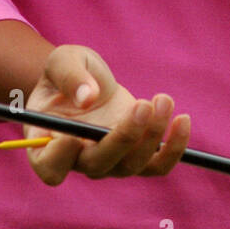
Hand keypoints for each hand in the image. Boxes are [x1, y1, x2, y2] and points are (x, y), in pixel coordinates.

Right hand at [22, 44, 189, 185]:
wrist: (86, 80)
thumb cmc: (65, 72)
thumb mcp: (61, 61)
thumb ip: (69, 75)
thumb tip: (87, 97)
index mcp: (46, 144)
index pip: (50, 167)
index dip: (60, 157)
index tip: (73, 134)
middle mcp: (77, 160)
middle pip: (99, 166)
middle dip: (124, 138)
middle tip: (142, 105)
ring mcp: (109, 161)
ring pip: (132, 164)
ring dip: (152, 135)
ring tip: (163, 99)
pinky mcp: (135, 154)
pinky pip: (156, 165)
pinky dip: (173, 149)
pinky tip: (183, 120)